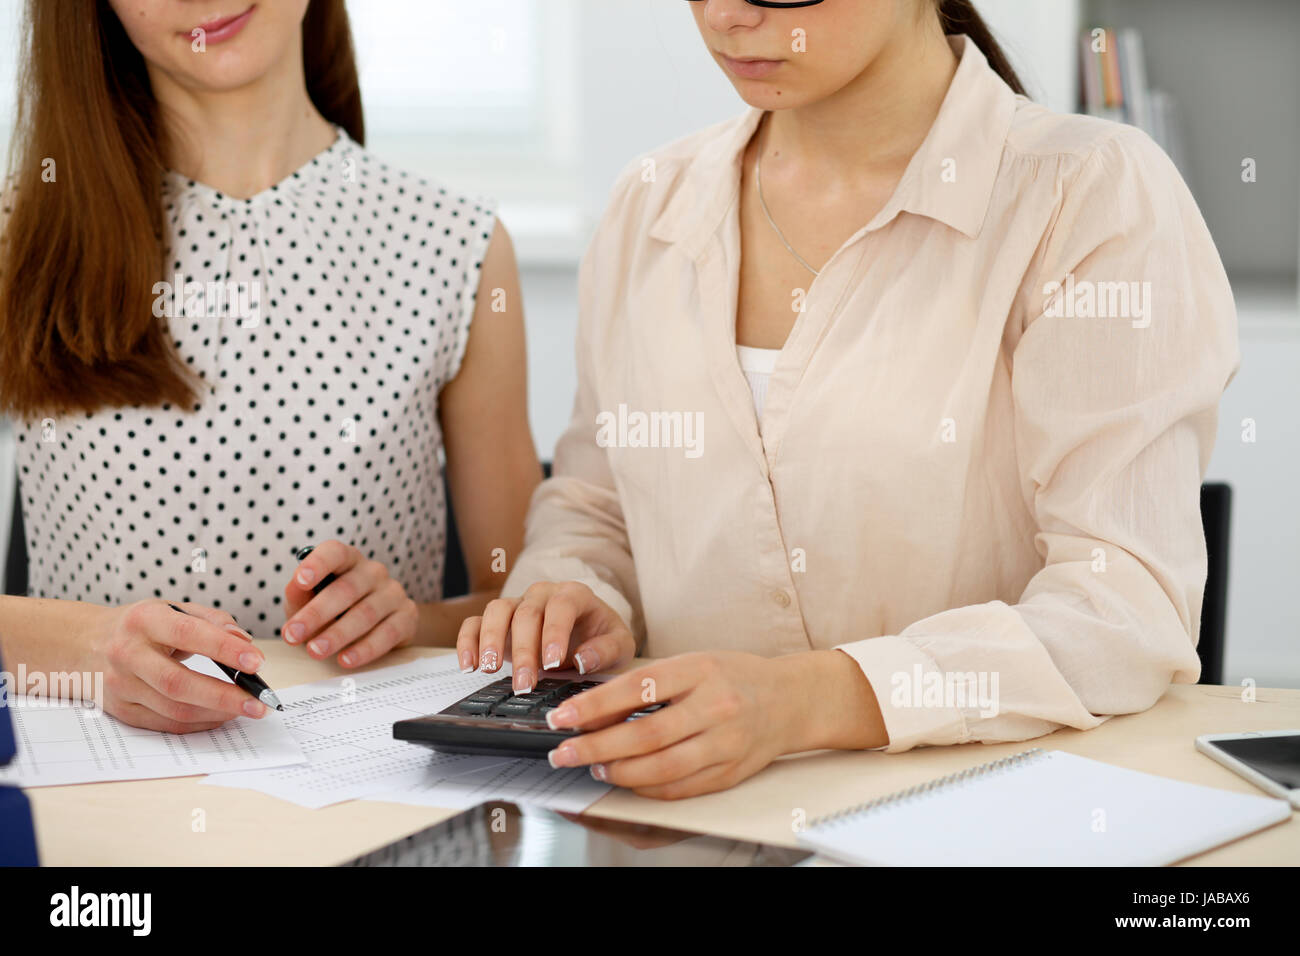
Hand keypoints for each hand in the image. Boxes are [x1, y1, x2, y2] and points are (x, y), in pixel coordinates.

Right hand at [84, 600, 268, 732]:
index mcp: (144, 620)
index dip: (225, 649)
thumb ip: (212, 620)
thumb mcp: (171, 609)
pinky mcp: (121, 710)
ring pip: (173, 708)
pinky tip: (220, 716)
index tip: (256, 661)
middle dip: (225, 695)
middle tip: (259, 702)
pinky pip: (164, 723)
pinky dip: (197, 723)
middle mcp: (128, 654)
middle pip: (178, 682)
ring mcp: (121, 686)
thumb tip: (244, 641)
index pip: (189, 633)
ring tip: (246, 710)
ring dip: (216, 713)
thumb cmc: (139, 626)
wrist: (84, 644)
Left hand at [281, 540, 417, 667]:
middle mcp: (373, 572)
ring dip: (338, 634)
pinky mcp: (407, 616)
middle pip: (347, 589)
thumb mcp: (310, 601)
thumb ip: (299, 595)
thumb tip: (295, 587)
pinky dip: (365, 649)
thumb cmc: (336, 610)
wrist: (379, 626)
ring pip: (366, 613)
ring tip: (316, 651)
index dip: (318, 564)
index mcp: (348, 560)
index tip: (301, 581)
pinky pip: (388, 633)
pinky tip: (346, 659)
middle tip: (294, 634)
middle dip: (317, 614)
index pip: (335, 552)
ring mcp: (393, 593)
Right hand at [457, 581, 635, 693]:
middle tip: (524, 683)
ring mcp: (517, 605)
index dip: (555, 632)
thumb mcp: (619, 647)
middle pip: (527, 612)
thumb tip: (583, 659)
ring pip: (497, 610)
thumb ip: (606, 651)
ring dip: (490, 640)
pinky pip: (475, 622)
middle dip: (524, 650)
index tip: (552, 662)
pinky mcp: (499, 621)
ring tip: (489, 669)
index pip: (561, 606)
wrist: (588, 634)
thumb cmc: (602, 638)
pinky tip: (469, 665)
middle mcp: (542, 595)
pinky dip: (468, 641)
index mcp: (575, 595)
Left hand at [543, 651, 817, 799]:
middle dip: (596, 746)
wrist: (789, 699)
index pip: (637, 688)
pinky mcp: (730, 771)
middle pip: (645, 734)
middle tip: (563, 753)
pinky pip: (680, 788)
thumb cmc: (731, 676)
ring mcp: (726, 742)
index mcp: (700, 669)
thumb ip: (646, 685)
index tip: (562, 717)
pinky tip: (626, 780)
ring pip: (661, 768)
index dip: (594, 705)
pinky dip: (647, 788)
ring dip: (619, 772)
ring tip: (594, 766)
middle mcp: (716, 706)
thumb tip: (591, 710)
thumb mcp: (691, 664)